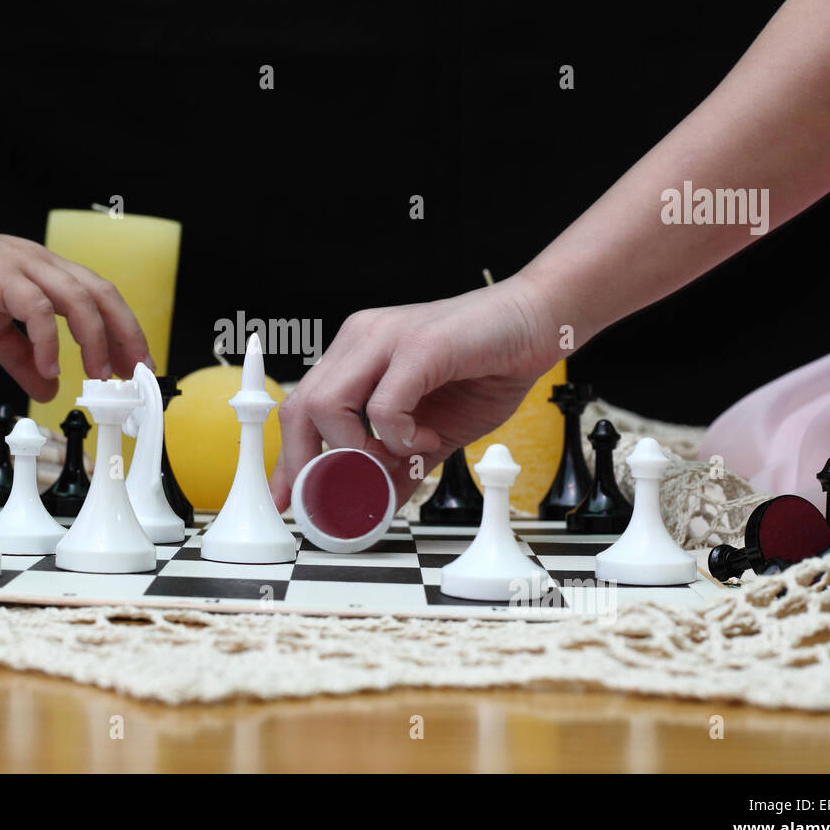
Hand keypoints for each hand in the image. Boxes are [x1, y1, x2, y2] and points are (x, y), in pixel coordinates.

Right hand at [0, 219, 151, 400]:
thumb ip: (23, 359)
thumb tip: (49, 388)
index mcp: (44, 272)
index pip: (98, 298)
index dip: (122, 329)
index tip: (134, 364)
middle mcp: (42, 263)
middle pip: (102, 294)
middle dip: (125, 333)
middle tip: (135, 371)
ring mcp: (23, 264)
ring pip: (79, 299)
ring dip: (95, 340)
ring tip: (100, 374)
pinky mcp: (1, 274)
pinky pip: (37, 308)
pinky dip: (49, 340)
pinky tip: (50, 366)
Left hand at [269, 275, 558, 507]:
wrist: (539, 323)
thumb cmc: (489, 366)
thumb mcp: (434, 433)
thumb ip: (401, 466)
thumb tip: (376, 505)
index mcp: (356, 356)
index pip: (301, 408)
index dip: (290, 459)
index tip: (291, 499)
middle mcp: (360, 341)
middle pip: (300, 408)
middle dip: (308, 464)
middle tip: (335, 497)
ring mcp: (385, 339)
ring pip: (329, 406)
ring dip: (357, 450)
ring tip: (398, 458)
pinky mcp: (419, 347)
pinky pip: (384, 407)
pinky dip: (400, 437)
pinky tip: (428, 440)